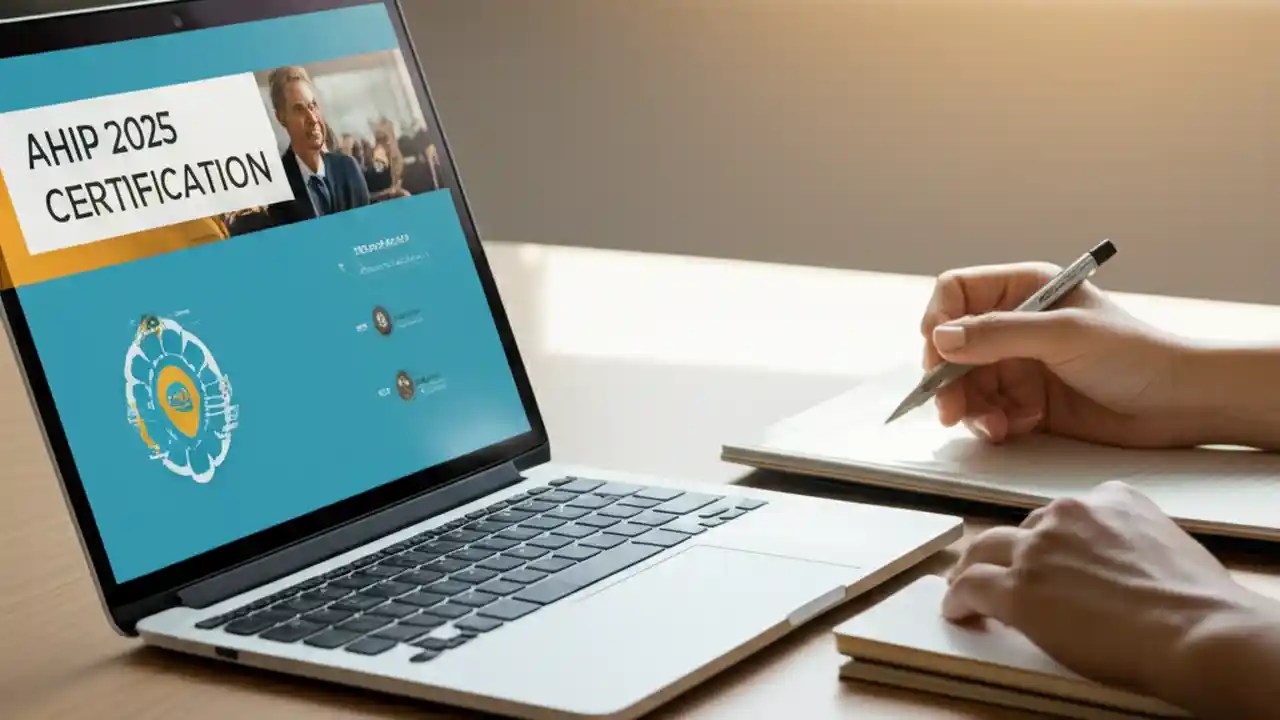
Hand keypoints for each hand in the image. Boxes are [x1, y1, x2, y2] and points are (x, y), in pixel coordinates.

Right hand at [921, 262, 1193, 447]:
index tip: (937, 353)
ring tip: (991, 425)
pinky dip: (991, 423)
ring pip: (965, 384)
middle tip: (947, 407)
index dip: (939, 320)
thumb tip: (941, 339)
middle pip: (952, 346)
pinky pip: (987, 411)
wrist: (1179, 403)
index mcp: (1024, 289)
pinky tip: (1012, 429)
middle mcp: (1015, 324)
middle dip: (948, 377)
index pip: (956, 293)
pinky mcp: (1027, 401)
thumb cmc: (1135, 354)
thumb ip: (998, 335)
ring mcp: (1020, 364)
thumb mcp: (1063, 335)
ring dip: (970, 407)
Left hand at [942, 481, 1271, 707]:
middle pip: (1021, 529)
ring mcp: (1039, 549)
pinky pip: (971, 587)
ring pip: (985, 549)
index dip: (1049, 540)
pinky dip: (959, 599)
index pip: (1063, 515)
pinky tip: (958, 610)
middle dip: (1009, 551)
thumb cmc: (1198, 603)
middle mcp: (1068, 513)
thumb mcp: (1167, 544)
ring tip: (964, 585)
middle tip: (997, 568)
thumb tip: (1120, 565)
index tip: (1044, 557)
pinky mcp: (1018, 588)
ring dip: (973, 568)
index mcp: (1110, 499)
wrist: (1196, 629)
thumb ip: (1130, 542)